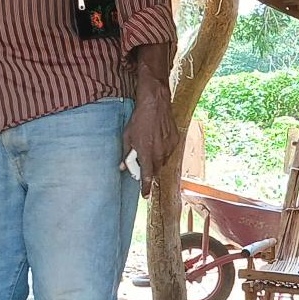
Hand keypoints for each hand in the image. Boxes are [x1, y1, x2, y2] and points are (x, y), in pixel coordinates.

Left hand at [122, 82, 176, 198]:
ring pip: (163, 161)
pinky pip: (169, 151)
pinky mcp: (175, 140)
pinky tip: (158, 140)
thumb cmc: (139, 119)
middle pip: (155, 170)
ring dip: (156, 159)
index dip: (146, 188)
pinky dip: (163, 150)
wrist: (155, 104)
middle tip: (143, 163)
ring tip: (150, 146)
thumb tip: (122, 167)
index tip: (145, 195)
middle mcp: (160, 153)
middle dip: (149, 170)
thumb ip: (126, 154)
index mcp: (146, 154)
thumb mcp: (127, 137)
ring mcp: (169, 147)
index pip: (146, 177)